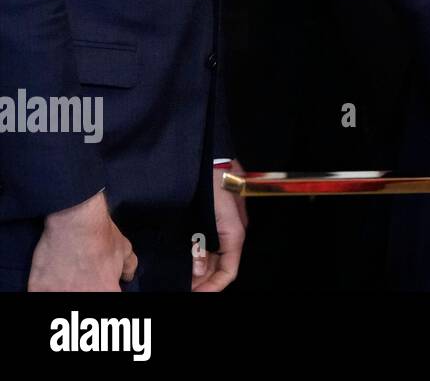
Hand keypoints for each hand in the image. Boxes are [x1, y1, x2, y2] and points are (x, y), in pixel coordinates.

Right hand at [27, 191, 135, 291]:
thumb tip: (127, 276)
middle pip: (83, 301)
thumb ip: (128, 267)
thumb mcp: (123, 248)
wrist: (75, 220)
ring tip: (65, 277)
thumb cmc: (100, 235)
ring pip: (59, 298)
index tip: (97, 285)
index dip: (103, 290)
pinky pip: (39, 294)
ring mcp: (58, 296)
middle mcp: (84, 298)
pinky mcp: (38, 290)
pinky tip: (49, 278)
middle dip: (82, 290)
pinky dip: (43, 288)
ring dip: (62, 290)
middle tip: (79, 279)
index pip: (108, 300)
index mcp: (107, 293)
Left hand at [192, 160, 246, 290]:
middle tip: (181, 287)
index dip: (213, 288)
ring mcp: (220, 223)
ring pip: (210, 255)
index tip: (195, 295)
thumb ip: (204, 247)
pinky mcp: (210, 215)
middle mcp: (230, 231)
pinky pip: (203, 242)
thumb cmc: (213, 179)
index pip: (228, 271)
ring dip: (196, 267)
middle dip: (202, 280)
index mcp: (234, 232)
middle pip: (218, 266)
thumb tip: (198, 271)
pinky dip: (193, 252)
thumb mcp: (211, 216)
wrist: (209, 153)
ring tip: (178, 275)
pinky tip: (181, 256)